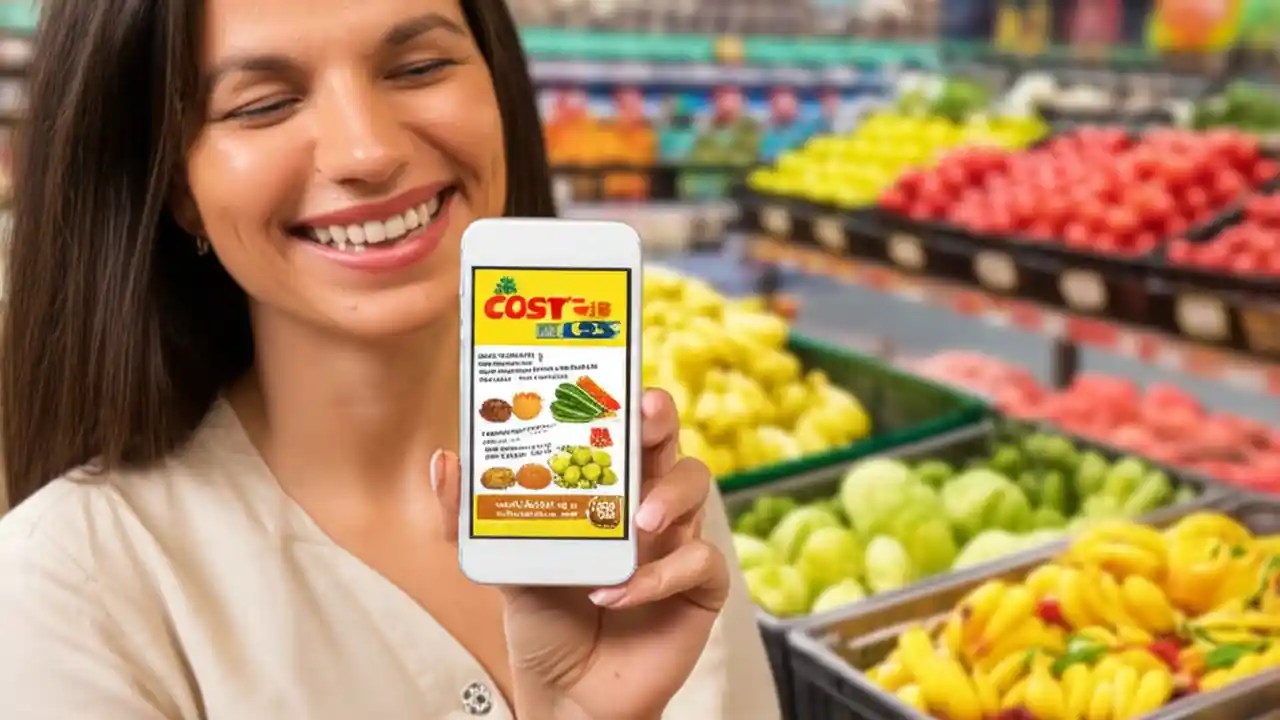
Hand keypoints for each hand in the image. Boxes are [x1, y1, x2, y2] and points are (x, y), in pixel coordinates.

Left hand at [432, 389, 728, 719]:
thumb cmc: (545, 618)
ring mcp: (677, 541)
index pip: (624, 425)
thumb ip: (470, 516)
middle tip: (642, 416)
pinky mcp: (698, 586)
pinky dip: (659, 576)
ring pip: (697, 488)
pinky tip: (615, 595)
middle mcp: (648, 503)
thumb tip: (444, 463)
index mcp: (609, 485)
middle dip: (659, 418)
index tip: (612, 378)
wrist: (568, 691)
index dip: (626, 395)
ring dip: (670, 495)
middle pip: (668, 439)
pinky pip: (700, 562)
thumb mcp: (502, 561)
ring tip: (636, 522)